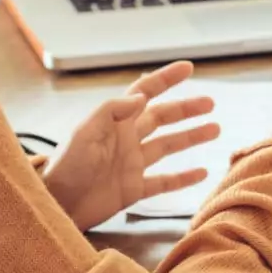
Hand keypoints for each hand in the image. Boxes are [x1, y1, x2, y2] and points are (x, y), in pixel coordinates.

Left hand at [43, 61, 220, 229]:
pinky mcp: (133, 189)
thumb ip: (111, 111)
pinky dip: (183, 178)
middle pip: (162, 117)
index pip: (145, 92)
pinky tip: (201, 172)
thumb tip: (141, 95)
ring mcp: (132, 164)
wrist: (56, 204)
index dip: (166, 79)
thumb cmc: (66, 166)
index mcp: (115, 121)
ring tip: (215, 129)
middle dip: (186, 109)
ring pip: (168, 146)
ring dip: (190, 137)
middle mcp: (126, 139)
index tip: (188, 68)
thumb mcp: (85, 133)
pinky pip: (164, 181)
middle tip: (210, 103)